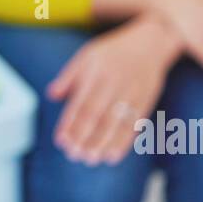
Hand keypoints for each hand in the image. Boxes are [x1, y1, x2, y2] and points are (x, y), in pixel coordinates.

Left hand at [46, 14, 178, 164]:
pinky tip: (113, 155)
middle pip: (98, 115)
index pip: (81, 102)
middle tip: (74, 155)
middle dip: (85, 137)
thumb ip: (69, 77)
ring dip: (102, 143)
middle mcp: (114, 83)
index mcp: (96, 71)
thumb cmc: (113, 52)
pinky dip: (124, 142)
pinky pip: (135, 124)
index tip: (61, 141)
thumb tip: (52, 96)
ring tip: (90, 159)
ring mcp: (132, 93)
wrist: (150, 42)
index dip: (71, 123)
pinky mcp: (146, 101)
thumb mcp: (87, 56)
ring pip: (116, 123)